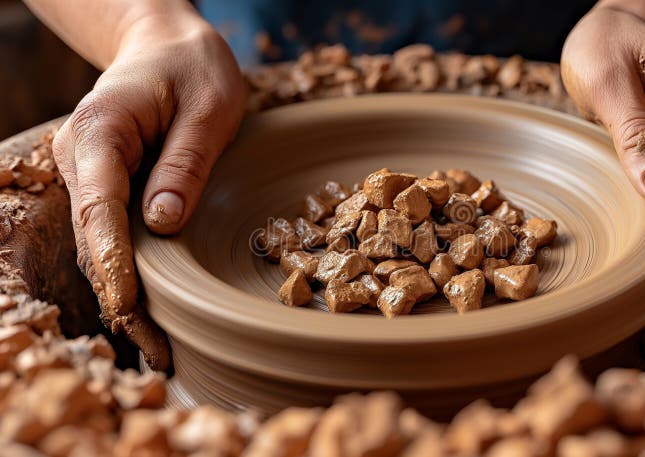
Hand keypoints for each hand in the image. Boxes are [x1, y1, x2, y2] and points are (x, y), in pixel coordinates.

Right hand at [52, 16, 246, 369]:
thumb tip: (161, 226)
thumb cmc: (194, 69)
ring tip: (158, 349)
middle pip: (92, 240)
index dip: (115, 268)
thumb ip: (185, 164)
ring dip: (124, 296)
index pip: (100, 212)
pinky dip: (127, 273)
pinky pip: (110, 235)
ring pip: (97, 245)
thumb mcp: (210, 109)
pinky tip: (149, 311)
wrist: (168, 46)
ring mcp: (88, 173)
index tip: (134, 314)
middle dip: (122, 300)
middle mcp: (81, 157)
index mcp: (99, 133)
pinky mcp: (105, 184)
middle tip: (159, 354)